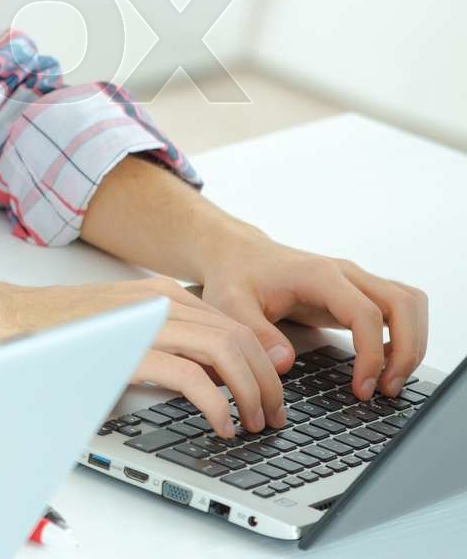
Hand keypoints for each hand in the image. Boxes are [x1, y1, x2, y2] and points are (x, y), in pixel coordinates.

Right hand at [15, 277, 286, 436]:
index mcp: (158, 295)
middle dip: (268, 381)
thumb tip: (201, 379)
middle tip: (272, 415)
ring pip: (226, 351)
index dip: (263, 362)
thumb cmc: (54, 332)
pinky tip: (219, 424)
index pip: (233, 323)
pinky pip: (192, 378)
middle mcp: (158, 301)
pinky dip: (216, 405)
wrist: (5, 321)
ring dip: (250, 392)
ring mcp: (144, 322)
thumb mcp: (119, 331)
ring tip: (252, 422)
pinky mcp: (129, 350)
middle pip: (241, 336)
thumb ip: (158, 343)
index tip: (268, 393)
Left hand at [196, 232, 429, 402]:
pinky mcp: (357, 292)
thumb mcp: (231, 305)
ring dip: (412, 342)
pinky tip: (386, 363)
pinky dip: (405, 334)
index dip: (372, 354)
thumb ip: (256, 333)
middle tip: (386, 389)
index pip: (366, 313)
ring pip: (409, 303)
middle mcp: (345, 273)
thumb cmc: (235, 277)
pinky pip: (399, 308)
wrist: (238, 255)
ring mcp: (355, 280)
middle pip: (403, 304)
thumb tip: (285, 364)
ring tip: (390, 381)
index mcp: (319, 275)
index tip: (361, 388)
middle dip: (406, 350)